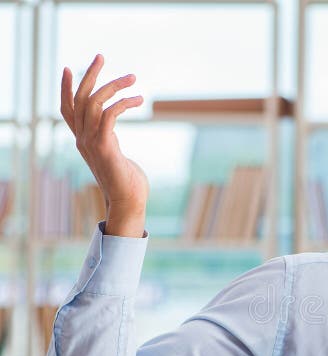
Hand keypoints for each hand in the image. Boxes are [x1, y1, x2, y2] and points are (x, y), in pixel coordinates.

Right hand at [61, 54, 148, 236]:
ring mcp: (92, 142)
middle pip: (79, 99)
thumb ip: (110, 144)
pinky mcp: (105, 146)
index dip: (66, 88)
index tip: (69, 68)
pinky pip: (109, 114)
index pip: (68, 109)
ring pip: (94, 102)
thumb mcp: (116, 157)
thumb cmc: (128, 183)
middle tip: (102, 56)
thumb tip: (117, 143)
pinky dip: (123, 102)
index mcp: (84, 140)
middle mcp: (83, 139)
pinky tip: (138, 100)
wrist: (129, 202)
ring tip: (133, 78)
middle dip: (89, 75)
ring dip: (113, 85)